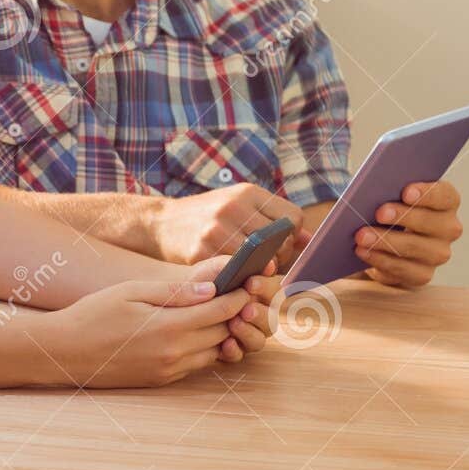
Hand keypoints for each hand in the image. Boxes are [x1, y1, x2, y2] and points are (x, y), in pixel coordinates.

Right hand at [55, 276, 255, 387]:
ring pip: (214, 351)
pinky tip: (196, 330)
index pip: (221, 310)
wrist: (64, 352)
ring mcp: (169, 370)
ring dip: (222, 332)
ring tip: (220, 311)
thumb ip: (174, 292)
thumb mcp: (131, 292)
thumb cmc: (93, 314)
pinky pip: (196, 363)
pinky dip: (204, 347)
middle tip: (241, 293)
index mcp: (168, 327)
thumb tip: (211, 289)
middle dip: (235, 312)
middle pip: (224, 331)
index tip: (248, 282)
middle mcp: (174, 354)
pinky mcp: (161, 380)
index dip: (238, 295)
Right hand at [148, 185, 304, 263]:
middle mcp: (234, 207)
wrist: (159, 222)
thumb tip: (309, 240)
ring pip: (261, 260)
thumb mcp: (237, 206)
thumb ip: (272, 219)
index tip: (277, 244)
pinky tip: (231, 274)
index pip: (292, 218)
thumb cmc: (205, 216)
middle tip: (264, 263)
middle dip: (277, 256)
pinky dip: (238, 277)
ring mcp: (218, 229)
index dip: (291, 236)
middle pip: (280, 241)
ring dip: (259, 271)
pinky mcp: (203, 251)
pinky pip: (236, 271)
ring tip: (249, 270)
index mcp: (247, 192)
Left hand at [185, 256, 277, 362]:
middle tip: (247, 308)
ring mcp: (246, 335)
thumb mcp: (216, 268)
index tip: (250, 283)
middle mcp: (258, 316)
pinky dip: (234, 350)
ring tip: (234, 323)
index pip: (275, 291)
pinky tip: (226, 343)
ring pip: (259, 340)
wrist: (178, 298)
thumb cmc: (202, 280)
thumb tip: (269, 264)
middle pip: (271, 319)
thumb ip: (240, 263)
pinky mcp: (231, 350)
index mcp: (259, 293)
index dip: (266, 287)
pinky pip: (239, 355)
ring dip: (249, 332)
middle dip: (260, 314)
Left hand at [353, 180, 463, 287]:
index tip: (406, 192)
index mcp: (446, 202)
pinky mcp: (422, 274)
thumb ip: (389, 190)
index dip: (427, 193)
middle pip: (431, 222)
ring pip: (415, 248)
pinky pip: (403, 269)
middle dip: (402, 217)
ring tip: (361, 237)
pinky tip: (363, 252)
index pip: (445, 195)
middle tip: (379, 213)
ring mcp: (438, 254)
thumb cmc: (388, 210)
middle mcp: (448, 228)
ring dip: (386, 241)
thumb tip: (371, 192)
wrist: (381, 241)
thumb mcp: (389, 196)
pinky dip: (380, 260)